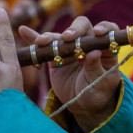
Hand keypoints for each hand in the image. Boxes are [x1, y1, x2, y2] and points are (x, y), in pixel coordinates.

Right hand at [20, 16, 120, 130]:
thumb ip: (96, 68)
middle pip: (81, 27)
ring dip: (51, 36)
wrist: (82, 105)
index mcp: (105, 48)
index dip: (104, 28)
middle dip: (74, 30)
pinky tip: (24, 31)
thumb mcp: (100, 83)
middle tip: (67, 38)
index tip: (98, 32)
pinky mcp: (54, 55)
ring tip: (43, 42)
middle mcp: (87, 43)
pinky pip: (44, 45)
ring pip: (60, 36)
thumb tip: (94, 53)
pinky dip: (34, 37)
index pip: (108, 31)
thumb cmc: (96, 92)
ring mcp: (70, 48)